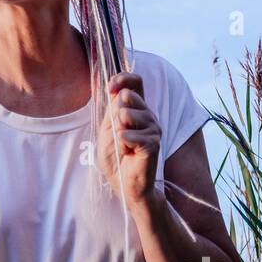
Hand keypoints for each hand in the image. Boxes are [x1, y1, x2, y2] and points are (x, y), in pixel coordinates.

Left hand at [96, 72, 162, 208]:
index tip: (111, 88)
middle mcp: (148, 115)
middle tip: (118, 132)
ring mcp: (153, 128)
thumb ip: (113, 109)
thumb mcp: (108, 129)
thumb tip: (119, 91)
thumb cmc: (115, 157)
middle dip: (115, 113)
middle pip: (128, 96)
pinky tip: (128, 152)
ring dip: (118, 131)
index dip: (123, 79)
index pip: (136, 83)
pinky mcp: (153, 143)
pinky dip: (122, 143)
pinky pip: (129, 134)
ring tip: (123, 144)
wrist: (123, 182)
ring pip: (127, 114)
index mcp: (137, 109)